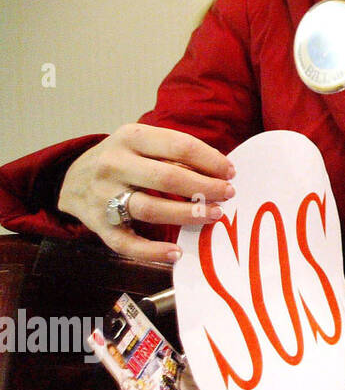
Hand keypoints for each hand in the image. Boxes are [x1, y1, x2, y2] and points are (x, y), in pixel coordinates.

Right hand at [57, 123, 234, 263]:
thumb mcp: (142, 143)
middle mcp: (114, 164)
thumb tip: (219, 171)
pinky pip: (126, 243)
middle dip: (204, 188)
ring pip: (150, 209)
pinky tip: (176, 252)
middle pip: (167, 178)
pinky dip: (152, 251)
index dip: (210, 160)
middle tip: (227, 194)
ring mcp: (103, 195)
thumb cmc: (122, 159)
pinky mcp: (97, 224)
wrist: (70, 179)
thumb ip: (175, 153)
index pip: (179, 146)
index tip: (230, 172)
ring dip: (187, 215)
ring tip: (214, 215)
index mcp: (130, 137)